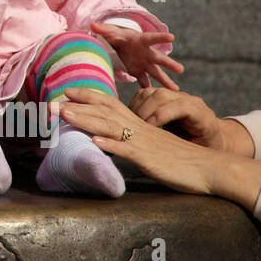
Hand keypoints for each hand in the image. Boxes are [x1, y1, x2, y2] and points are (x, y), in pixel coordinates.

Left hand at [54, 88, 260, 208]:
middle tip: (50, 102)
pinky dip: (111, 145)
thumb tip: (113, 138)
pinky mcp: (149, 159)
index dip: (88, 97)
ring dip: (85, 119)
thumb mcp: (152, 145)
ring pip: (110, 127)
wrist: (210, 168)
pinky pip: (128, 150)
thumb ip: (134, 139)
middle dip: (77, 105)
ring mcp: (143, 143)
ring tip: (64, 114)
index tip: (66, 92)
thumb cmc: (180, 159)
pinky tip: (94, 141)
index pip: (110, 104)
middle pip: (104, 111)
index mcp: (140, 124)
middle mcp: (139, 128)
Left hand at [89, 21, 183, 89]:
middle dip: (169, 63)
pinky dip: (149, 90)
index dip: (160, 37)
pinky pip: (145, 82)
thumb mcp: (113, 32)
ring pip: (156, 73)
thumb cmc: (119, 36)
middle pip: (159, 58)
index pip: (152, 38)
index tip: (171, 36)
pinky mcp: (139, 72)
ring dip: (165, 81)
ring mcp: (145, 64)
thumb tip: (92, 25)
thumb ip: (104, 30)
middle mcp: (147, 53)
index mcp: (142, 41)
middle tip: (180, 69)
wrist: (121, 45)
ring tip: (176, 89)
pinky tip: (157, 100)